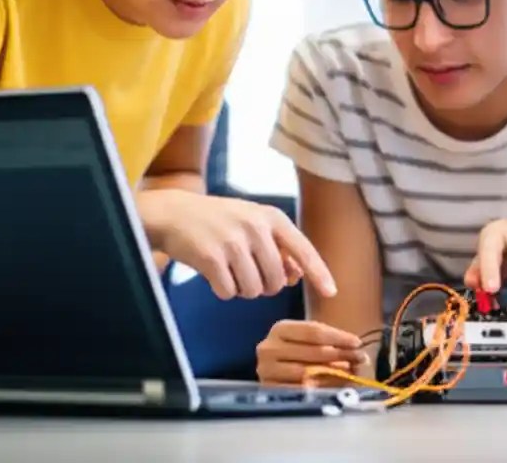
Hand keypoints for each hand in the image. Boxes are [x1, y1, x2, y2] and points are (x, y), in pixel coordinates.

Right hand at [137, 189, 335, 299]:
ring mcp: (233, 242)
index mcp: (272, 217)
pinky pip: (229, 293)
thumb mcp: (253, 223)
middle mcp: (256, 227)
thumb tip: (296, 276)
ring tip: (229, 270)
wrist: (175, 213)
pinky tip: (213, 273)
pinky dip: (222, 290)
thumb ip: (278, 247)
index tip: (332, 292)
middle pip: (276, 281)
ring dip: (241, 289)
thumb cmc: (219, 221)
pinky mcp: (211, 258)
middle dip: (263, 286)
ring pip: (253, 291)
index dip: (319, 273)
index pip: (303, 249)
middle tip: (246, 272)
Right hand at [256, 320, 370, 385]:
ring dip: (333, 373)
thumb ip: (329, 341)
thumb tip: (358, 352)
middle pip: (312, 351)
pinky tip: (334, 385)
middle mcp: (269, 348)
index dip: (338, 337)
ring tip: (349, 372)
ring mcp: (267, 371)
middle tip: (361, 358)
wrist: (273, 371)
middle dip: (340, 355)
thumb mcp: (308, 339)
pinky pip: (300, 390)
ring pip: (307, 372)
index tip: (357, 343)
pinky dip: (321, 388)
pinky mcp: (269, 391)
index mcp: (280, 329)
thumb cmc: (297, 352)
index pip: (314, 331)